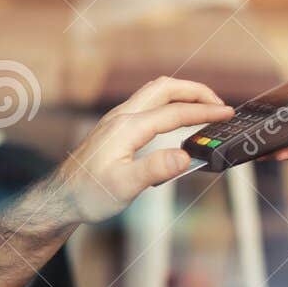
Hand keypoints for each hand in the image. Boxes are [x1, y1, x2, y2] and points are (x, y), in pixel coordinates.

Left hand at [55, 77, 232, 221]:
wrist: (61, 198)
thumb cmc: (88, 194)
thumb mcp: (124, 187)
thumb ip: (155, 169)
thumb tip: (184, 156)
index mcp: (127, 128)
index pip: (174, 112)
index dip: (204, 112)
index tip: (227, 114)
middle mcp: (121, 117)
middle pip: (164, 88)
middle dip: (195, 91)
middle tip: (218, 104)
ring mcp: (116, 120)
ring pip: (154, 92)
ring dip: (181, 94)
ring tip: (203, 106)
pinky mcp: (115, 128)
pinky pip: (147, 103)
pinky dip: (168, 103)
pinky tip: (175, 118)